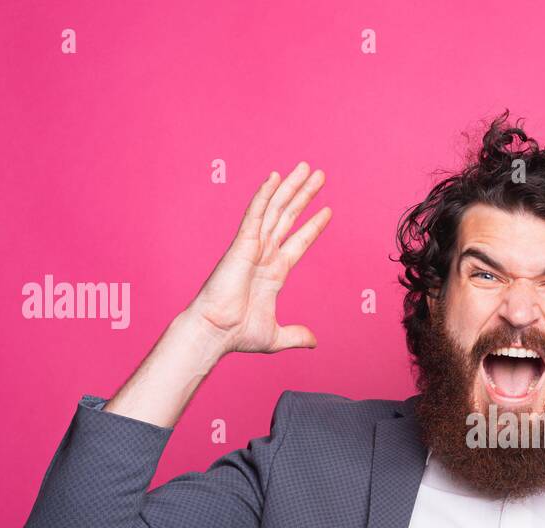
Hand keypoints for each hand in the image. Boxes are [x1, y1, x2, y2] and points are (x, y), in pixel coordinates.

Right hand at [186, 162, 332, 354]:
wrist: (216, 333)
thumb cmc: (238, 334)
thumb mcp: (276, 335)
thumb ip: (297, 335)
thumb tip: (314, 342)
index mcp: (275, 272)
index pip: (298, 242)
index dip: (313, 226)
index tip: (328, 211)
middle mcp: (265, 254)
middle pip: (289, 217)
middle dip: (304, 196)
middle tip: (319, 175)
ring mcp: (253, 247)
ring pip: (275, 210)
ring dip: (291, 188)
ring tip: (308, 169)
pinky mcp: (242, 244)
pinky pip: (254, 215)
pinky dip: (264, 195)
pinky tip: (274, 177)